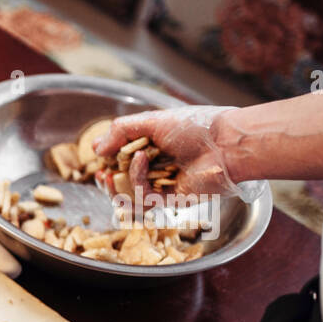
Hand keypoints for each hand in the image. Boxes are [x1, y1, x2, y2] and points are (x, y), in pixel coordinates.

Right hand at [91, 105, 262, 203]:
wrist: (226, 146)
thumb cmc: (195, 128)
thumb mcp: (152, 121)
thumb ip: (121, 131)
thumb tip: (96, 149)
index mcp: (154, 147)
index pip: (123, 157)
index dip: (108, 159)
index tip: (99, 154)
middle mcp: (157, 167)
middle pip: (122, 180)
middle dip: (107, 178)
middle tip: (100, 173)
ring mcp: (162, 185)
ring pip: (128, 194)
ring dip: (115, 185)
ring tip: (107, 175)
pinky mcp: (169, 200)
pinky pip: (142, 197)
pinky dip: (136, 179)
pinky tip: (140, 161)